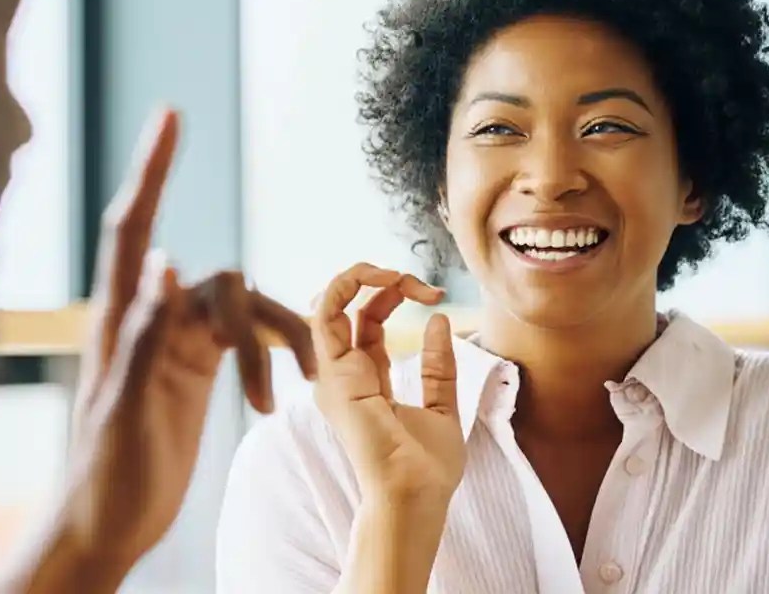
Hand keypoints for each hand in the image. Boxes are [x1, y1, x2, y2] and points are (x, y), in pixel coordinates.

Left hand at [2, 110, 315, 592]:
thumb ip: (143, 335)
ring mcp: (177, 340)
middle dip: (255, 332)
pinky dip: (273, 359)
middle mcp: (149, 318)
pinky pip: (251, 339)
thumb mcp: (124, 410)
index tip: (171, 114)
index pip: (134, 226)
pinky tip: (276, 402)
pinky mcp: (199, 365)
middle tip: (263, 397)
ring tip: (280, 405)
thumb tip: (168, 259)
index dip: (153, 169)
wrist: (108, 525)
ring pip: (244, 311)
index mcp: (119, 319)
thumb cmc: (103, 477)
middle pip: (218, 284)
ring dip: (272, 350)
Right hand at [312, 263, 464, 505]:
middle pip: (348, 307)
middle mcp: (343, 374)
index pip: (368, 320)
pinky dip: (347, 287)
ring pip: (329, 304)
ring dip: (361, 276)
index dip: (395, 296)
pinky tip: (381, 278)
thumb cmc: (427, 468)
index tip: (434, 295)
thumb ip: (438, 365)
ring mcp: (334, 374)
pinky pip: (325, 316)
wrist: (415, 494)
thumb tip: (439, 320)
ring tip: (400, 274)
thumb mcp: (442, 404)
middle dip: (381, 281)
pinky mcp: (334, 374)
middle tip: (420, 283)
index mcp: (366, 379)